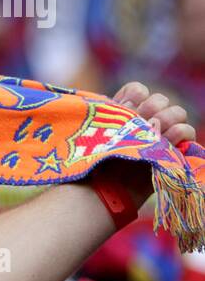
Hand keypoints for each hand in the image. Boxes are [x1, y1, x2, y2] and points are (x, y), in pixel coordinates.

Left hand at [100, 82, 198, 201]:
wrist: (104, 190)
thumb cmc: (93, 162)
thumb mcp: (97, 131)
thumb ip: (114, 109)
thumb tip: (136, 96)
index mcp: (123, 113)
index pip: (138, 90)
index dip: (135, 95)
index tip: (126, 106)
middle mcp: (144, 122)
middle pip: (160, 99)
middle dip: (152, 106)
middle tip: (141, 120)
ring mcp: (161, 136)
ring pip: (177, 112)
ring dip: (167, 117)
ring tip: (155, 131)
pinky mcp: (174, 151)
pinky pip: (188, 131)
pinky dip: (181, 132)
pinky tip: (167, 140)